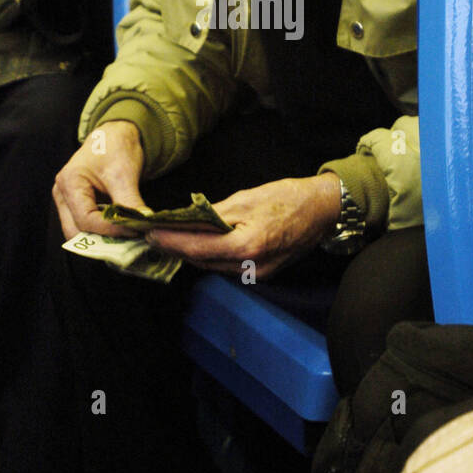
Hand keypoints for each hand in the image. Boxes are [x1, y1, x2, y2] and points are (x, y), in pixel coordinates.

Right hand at [53, 120, 145, 239]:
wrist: (115, 136)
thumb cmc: (115, 147)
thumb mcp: (124, 173)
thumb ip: (130, 202)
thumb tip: (144, 225)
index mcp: (69, 182)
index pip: (86, 220)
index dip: (111, 229)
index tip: (135, 230)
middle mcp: (62, 194)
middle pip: (76, 231)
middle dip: (103, 241)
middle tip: (130, 242)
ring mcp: (67, 202)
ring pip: (80, 232)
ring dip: (103, 239)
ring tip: (128, 238)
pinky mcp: (77, 207)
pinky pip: (88, 227)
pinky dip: (104, 233)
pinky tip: (122, 233)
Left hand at [147, 173, 342, 280]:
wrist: (323, 210)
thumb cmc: (286, 198)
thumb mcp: (245, 199)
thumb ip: (213, 214)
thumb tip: (185, 221)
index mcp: (246, 246)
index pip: (197, 247)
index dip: (170, 242)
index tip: (149, 234)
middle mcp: (250, 267)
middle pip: (202, 261)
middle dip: (177, 249)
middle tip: (154, 235)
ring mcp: (258, 274)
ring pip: (213, 266)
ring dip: (192, 253)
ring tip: (170, 239)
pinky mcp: (262, 273)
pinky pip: (228, 267)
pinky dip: (211, 255)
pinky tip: (200, 243)